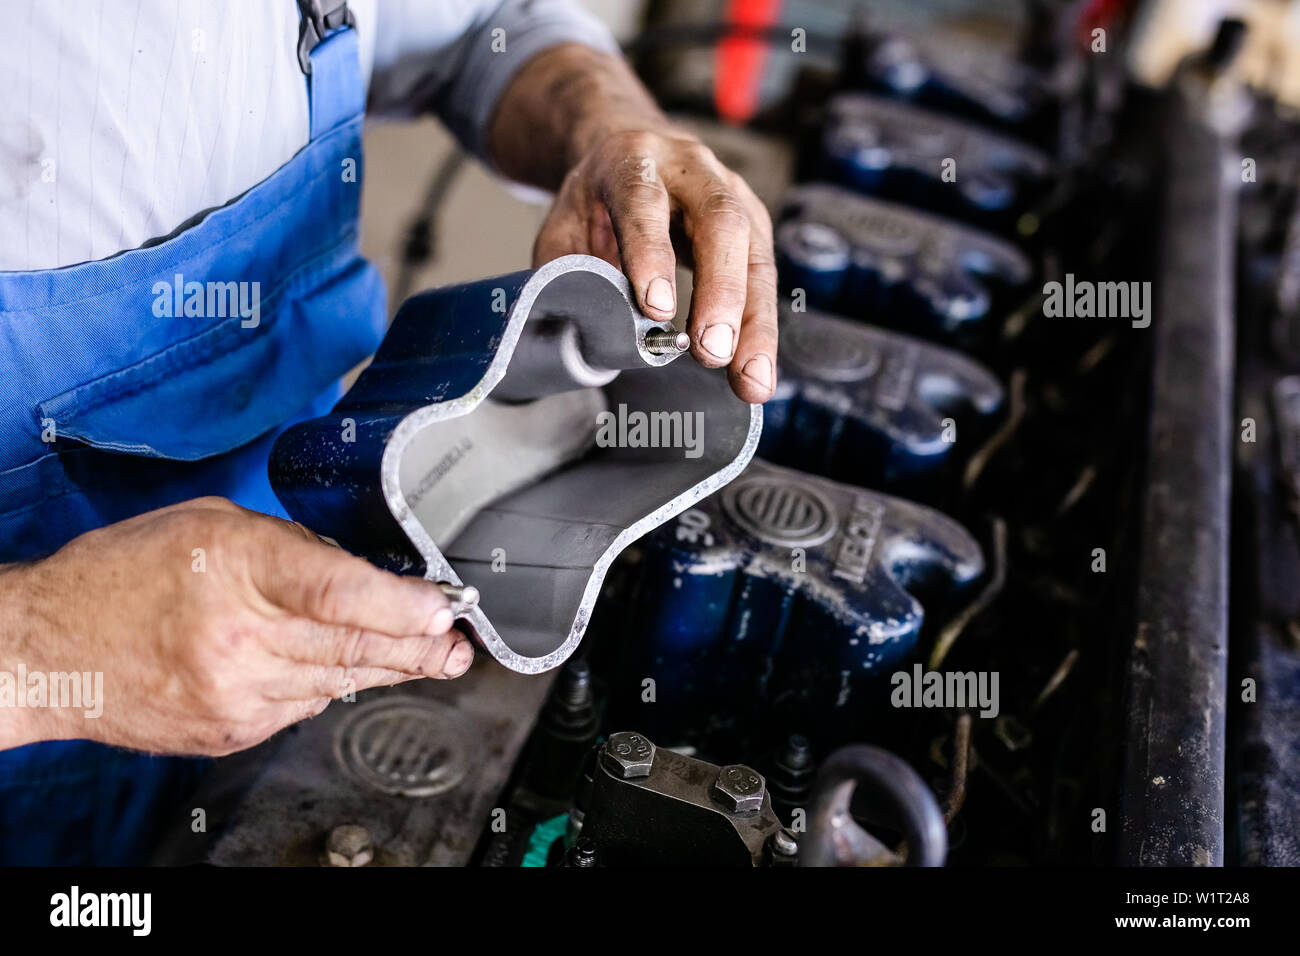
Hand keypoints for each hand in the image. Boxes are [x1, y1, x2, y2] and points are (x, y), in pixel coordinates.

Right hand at [0, 497, 471, 755]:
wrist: (51, 650)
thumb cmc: (125, 574)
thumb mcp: (212, 525)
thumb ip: (290, 547)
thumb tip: (360, 576)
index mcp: (236, 569)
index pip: (340, 593)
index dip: (404, 606)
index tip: (446, 610)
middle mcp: (240, 637)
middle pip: (355, 647)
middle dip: (421, 647)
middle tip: (460, 645)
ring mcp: (237, 693)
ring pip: (339, 682)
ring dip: (388, 669)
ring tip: (429, 658)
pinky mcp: (230, 731)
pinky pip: (304, 707)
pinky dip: (328, 686)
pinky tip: (343, 670)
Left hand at [487, 44, 778, 403]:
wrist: (630, 157)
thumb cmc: (596, 204)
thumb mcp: (565, 228)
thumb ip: (568, 273)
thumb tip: (586, 335)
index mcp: (633, 160)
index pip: (644, 202)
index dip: (651, 252)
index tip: (655, 308)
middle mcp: (693, 170)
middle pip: (719, 224)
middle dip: (720, 292)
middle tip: (711, 351)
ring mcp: (734, 196)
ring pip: (754, 256)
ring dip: (754, 324)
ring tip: (750, 380)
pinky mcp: (755, 227)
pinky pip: (764, 281)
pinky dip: (761, 332)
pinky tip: (757, 373)